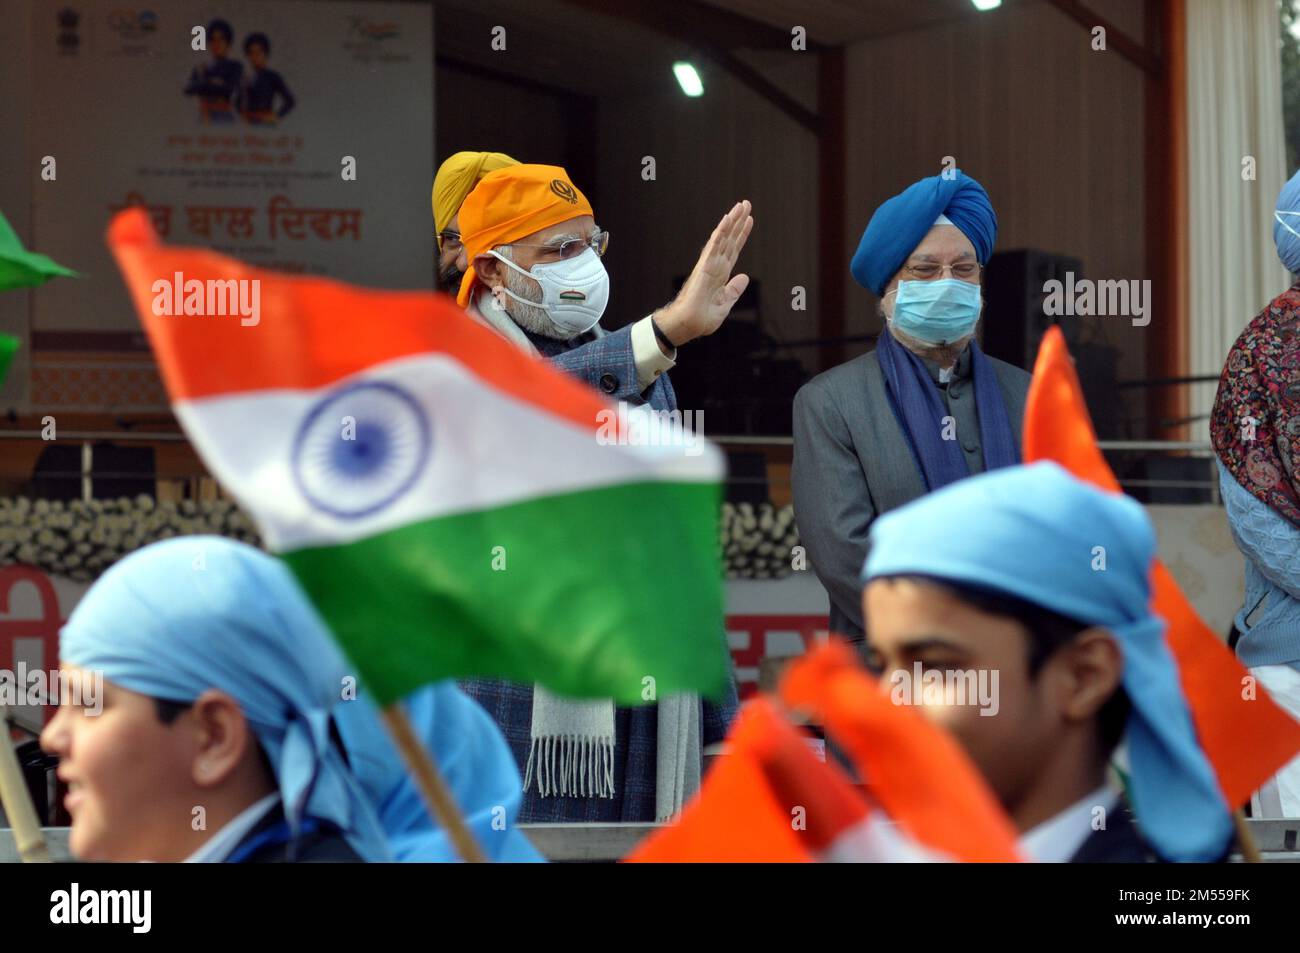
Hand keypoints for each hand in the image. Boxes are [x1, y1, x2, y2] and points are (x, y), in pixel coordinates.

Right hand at [654, 200, 752, 346]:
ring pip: (723, 237)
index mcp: (721, 274)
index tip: (749, 220)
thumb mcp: (725, 304)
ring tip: (741, 205)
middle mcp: (716, 265)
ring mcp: (710, 264)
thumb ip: (734, 290)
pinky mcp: (705, 266)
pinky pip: (715, 245)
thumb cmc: (702, 318)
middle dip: (738, 222)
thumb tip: (745, 277)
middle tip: (746, 204)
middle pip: (730, 239)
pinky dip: (721, 231)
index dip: (742, 235)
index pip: (734, 250)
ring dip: (732, 221)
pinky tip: (728, 219)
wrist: (689, 324)